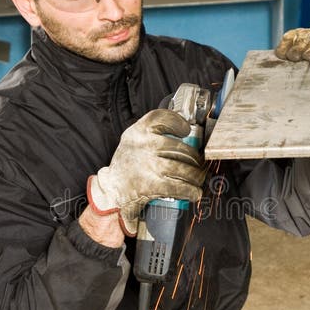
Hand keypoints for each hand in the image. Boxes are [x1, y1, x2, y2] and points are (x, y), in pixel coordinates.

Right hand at [88, 109, 205, 235]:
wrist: (110, 190)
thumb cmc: (127, 166)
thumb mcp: (133, 142)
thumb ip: (151, 134)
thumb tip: (184, 135)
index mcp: (137, 132)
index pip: (161, 117)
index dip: (177, 122)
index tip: (186, 130)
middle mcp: (143, 145)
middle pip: (181, 148)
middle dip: (195, 159)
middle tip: (198, 164)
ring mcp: (147, 165)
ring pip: (184, 168)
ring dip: (196, 176)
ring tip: (197, 179)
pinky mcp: (151, 185)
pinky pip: (180, 187)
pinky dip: (191, 191)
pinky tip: (193, 192)